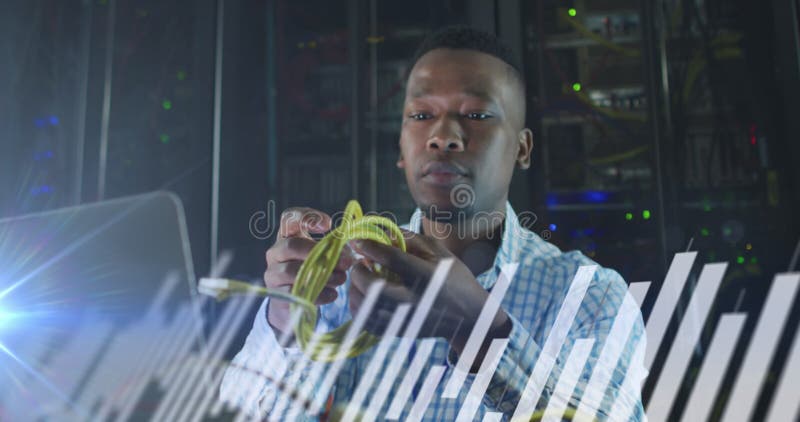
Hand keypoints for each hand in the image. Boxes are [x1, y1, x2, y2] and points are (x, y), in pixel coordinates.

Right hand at [264, 207, 353, 334]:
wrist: (296, 301)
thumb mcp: (321, 255)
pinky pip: (295, 293)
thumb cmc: (312, 271)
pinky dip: (318, 294)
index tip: (328, 225)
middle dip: (320, 252)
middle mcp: (276, 253)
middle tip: (345, 262)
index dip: (306, 217)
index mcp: (287, 237)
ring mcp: (273, 274)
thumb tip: (346, 253)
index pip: (288, 218)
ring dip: (322, 275)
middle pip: (291, 245)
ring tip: (341, 279)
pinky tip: (332, 294)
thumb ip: (332, 249)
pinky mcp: (277, 295)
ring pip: (292, 271)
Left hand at [349, 229, 509, 355]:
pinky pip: (368, 325)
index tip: (358, 241)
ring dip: (355, 291)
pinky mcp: (400, 332)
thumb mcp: (439, 252)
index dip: (370, 247)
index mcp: (426, 275)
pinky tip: (362, 297)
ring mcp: (406, 319)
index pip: (392, 258)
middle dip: (358, 273)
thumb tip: (381, 232)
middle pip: (374, 288)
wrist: (468, 316)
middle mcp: (414, 299)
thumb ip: (411, 239)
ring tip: (359, 280)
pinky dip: (359, 310)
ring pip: (367, 310)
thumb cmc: (452, 278)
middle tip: (358, 264)